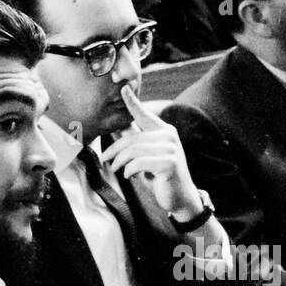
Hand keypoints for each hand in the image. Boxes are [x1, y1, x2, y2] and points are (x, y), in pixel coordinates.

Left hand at [101, 84, 201, 217]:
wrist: (180, 197)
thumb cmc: (161, 176)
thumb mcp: (147, 156)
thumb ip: (136, 142)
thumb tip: (118, 128)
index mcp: (164, 131)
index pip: (144, 114)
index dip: (132, 102)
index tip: (123, 88)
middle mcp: (169, 136)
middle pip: (132, 138)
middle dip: (114, 149)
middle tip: (106, 159)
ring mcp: (171, 149)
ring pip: (134, 150)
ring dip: (120, 162)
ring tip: (117, 169)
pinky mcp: (169, 163)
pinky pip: (140, 163)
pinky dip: (130, 170)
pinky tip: (130, 175)